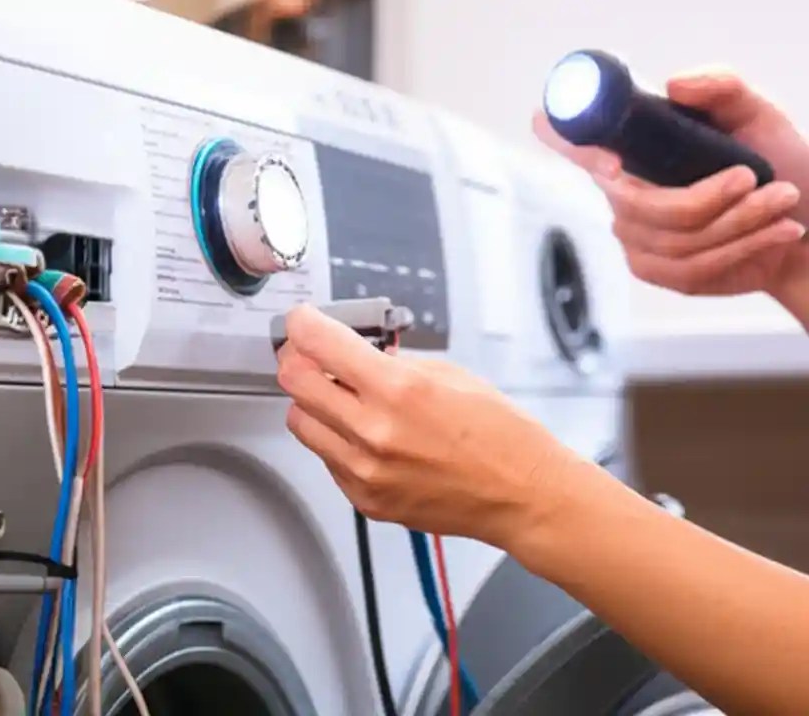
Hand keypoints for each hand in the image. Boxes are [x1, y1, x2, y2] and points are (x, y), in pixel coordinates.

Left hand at [275, 305, 593, 547]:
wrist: (523, 496)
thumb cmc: (501, 436)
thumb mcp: (450, 374)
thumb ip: (394, 362)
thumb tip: (354, 352)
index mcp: (399, 390)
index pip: (318, 343)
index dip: (303, 323)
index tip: (303, 321)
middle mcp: (374, 432)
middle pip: (294, 382)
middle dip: (299, 360)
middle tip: (311, 355)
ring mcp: (364, 471)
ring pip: (300, 422)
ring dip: (312, 403)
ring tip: (343, 399)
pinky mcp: (364, 498)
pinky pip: (326, 458)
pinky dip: (336, 440)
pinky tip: (365, 435)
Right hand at [533, 70, 808, 318]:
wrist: (807, 216)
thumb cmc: (775, 162)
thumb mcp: (755, 113)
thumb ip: (722, 87)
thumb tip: (674, 85)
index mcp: (632, 146)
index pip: (571, 139)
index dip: (570, 144)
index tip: (602, 156)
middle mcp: (621, 191)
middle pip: (637, 204)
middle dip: (704, 196)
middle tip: (751, 176)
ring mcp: (634, 235)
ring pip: (674, 238)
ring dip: (739, 219)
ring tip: (782, 199)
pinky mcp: (657, 271)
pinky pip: (690, 266)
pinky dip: (743, 246)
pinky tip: (776, 231)